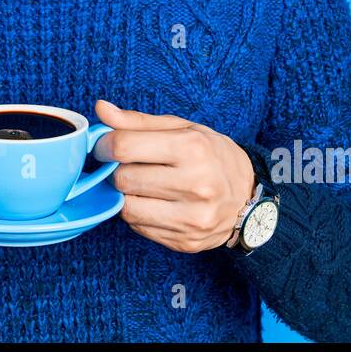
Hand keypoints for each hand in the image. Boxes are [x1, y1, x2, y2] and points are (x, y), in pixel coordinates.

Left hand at [92, 99, 255, 252]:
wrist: (249, 197)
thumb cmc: (211, 155)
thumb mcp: (182, 128)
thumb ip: (138, 121)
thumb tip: (101, 109)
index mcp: (193, 149)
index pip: (125, 147)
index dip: (105, 145)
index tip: (105, 146)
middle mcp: (196, 185)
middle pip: (123, 179)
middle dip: (116, 170)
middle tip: (125, 165)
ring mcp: (192, 218)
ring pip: (127, 208)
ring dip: (125, 195)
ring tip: (140, 184)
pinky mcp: (186, 242)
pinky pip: (140, 228)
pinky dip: (138, 214)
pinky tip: (153, 202)